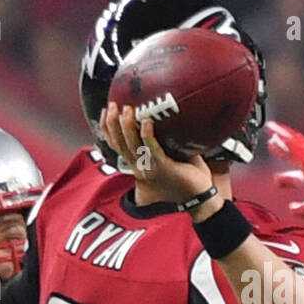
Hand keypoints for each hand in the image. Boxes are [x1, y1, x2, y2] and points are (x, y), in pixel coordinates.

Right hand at [99, 103, 214, 209]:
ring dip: (127, 126)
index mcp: (138, 165)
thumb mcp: (166, 159)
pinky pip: (152, 149)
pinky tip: (146, 122)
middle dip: (113, 123)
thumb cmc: (186, 178)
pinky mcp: (163, 167)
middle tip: (112, 106)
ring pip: (132, 145)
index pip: (116, 146)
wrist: (199, 197)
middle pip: (119, 144)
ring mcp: (150, 168)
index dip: (107, 129)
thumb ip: (158, 144)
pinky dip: (147, 135)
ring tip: (127, 110)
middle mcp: (140, 168)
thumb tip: (160, 120)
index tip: (105, 112)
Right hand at [268, 121, 303, 230]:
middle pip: (296, 159)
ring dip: (287, 180)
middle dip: (283, 153)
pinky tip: (293, 209)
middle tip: (272, 146)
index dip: (282, 134)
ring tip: (277, 181)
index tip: (271, 127)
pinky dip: (298, 207)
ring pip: (299, 182)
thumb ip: (296, 151)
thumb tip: (280, 138)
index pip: (294, 142)